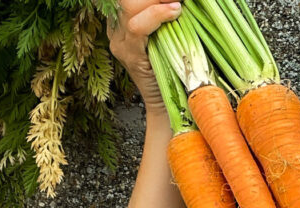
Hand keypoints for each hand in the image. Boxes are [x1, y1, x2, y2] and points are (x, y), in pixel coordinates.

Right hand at [107, 0, 182, 114]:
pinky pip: (136, 28)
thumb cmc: (174, 71)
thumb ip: (169, 19)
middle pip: (126, 0)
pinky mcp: (128, 56)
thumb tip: (182, 2)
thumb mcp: (170, 38)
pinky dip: (156, 16)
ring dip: (156, 2)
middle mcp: (117, 30)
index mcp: (123, 23)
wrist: (167, 106)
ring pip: (128, 7)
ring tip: (178, 4)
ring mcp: (119, 43)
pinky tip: (174, 12)